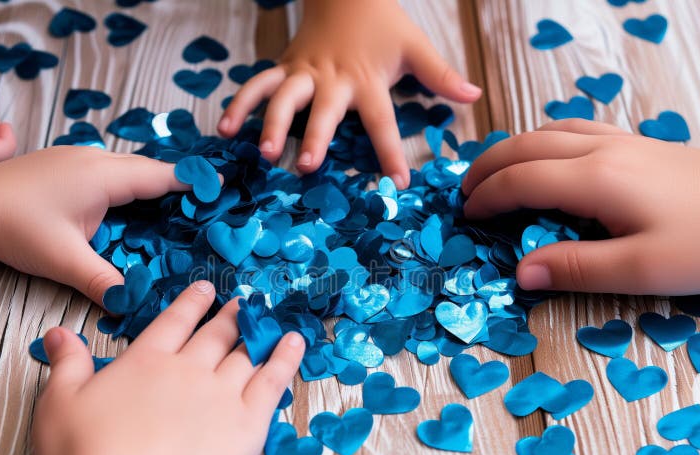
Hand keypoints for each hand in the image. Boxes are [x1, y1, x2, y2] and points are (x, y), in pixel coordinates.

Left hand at [0, 146, 187, 304]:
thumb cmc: (16, 230)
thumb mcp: (64, 260)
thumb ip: (102, 281)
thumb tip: (131, 304)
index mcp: (101, 177)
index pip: (157, 176)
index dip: (190, 182)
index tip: (220, 185)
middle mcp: (92, 159)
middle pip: (145, 167)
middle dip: (176, 180)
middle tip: (204, 196)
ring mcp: (76, 156)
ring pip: (126, 164)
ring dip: (151, 179)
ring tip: (175, 197)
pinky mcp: (63, 162)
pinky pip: (109, 167)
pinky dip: (129, 179)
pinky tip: (131, 198)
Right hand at [32, 283, 305, 454]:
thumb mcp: (59, 404)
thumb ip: (67, 364)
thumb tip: (60, 333)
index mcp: (146, 362)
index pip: (173, 322)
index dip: (191, 303)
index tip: (205, 288)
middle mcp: (187, 370)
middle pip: (214, 335)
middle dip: (229, 315)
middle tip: (243, 301)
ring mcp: (221, 393)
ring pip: (245, 354)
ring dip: (257, 332)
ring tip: (268, 318)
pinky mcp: (247, 422)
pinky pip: (273, 380)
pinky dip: (286, 358)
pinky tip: (295, 342)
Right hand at [218, 0, 480, 187]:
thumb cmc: (382, 26)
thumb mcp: (414, 47)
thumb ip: (441, 75)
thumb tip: (474, 97)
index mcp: (365, 80)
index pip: (382, 121)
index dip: (390, 152)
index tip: (397, 183)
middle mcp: (331, 79)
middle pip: (322, 110)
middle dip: (314, 137)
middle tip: (307, 166)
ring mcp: (303, 73)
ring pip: (281, 96)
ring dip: (268, 123)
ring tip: (260, 152)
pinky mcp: (283, 68)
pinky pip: (257, 85)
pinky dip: (239, 104)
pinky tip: (225, 129)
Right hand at [462, 119, 699, 294]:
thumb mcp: (641, 270)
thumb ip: (574, 268)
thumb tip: (518, 273)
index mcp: (595, 180)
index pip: (520, 180)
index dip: (486, 198)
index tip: (466, 219)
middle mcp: (602, 151)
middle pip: (526, 146)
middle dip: (488, 167)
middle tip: (464, 192)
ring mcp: (623, 142)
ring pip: (550, 131)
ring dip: (513, 149)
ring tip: (493, 172)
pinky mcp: (641, 145)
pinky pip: (575, 130)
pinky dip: (544, 140)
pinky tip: (548, 155)